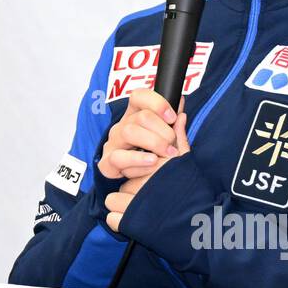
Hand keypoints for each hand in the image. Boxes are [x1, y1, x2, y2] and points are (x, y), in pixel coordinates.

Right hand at [100, 90, 189, 232]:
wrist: (137, 190)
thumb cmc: (155, 160)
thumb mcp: (168, 141)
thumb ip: (174, 122)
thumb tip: (180, 102)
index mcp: (135, 116)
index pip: (139, 96)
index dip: (156, 103)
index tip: (172, 116)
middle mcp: (122, 127)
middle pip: (139, 116)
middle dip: (162, 129)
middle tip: (173, 143)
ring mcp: (112, 144)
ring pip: (128, 132)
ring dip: (153, 142)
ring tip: (168, 154)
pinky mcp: (107, 163)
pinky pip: (119, 157)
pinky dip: (138, 160)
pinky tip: (152, 162)